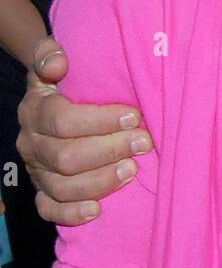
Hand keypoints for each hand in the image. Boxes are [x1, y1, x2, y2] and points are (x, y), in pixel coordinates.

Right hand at [15, 34, 152, 225]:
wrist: (53, 96)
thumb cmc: (66, 77)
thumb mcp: (53, 58)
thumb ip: (49, 53)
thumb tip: (57, 63)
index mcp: (34, 110)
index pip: (62, 120)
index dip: (100, 120)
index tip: (134, 115)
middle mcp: (30, 143)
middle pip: (66, 156)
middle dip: (109, 150)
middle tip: (143, 143)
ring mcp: (35, 170)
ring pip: (62, 186)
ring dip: (100, 181)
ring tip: (132, 170)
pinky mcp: (42, 191)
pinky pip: (49, 210)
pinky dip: (71, 213)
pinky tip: (97, 210)